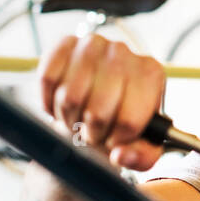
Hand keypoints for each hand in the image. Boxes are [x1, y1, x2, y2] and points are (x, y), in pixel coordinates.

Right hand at [38, 33, 166, 170]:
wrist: (95, 105)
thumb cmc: (120, 125)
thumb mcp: (141, 147)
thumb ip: (141, 157)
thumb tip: (121, 155)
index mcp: (151, 75)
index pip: (129, 120)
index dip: (115, 139)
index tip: (114, 139)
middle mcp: (124, 52)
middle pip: (98, 112)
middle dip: (91, 132)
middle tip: (92, 131)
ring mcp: (94, 43)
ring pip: (70, 97)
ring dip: (69, 117)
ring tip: (78, 118)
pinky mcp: (65, 43)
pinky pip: (48, 78)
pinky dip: (49, 100)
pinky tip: (61, 103)